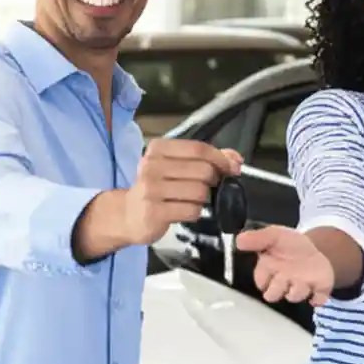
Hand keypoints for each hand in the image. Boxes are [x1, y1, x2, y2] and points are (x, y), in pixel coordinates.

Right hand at [121, 139, 241, 244]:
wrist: (127, 214)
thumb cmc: (156, 188)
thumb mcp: (175, 166)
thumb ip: (206, 159)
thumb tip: (236, 159)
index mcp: (158, 149)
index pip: (198, 149)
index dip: (220, 159)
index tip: (231, 168)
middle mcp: (152, 166)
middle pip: (202, 170)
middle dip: (214, 180)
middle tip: (210, 187)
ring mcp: (152, 190)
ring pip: (199, 191)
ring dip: (204, 198)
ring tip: (193, 199)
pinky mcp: (154, 212)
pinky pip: (192, 210)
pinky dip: (196, 212)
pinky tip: (186, 210)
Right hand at [237, 225, 335, 306]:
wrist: (315, 249)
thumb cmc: (290, 245)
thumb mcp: (274, 235)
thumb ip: (257, 238)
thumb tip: (238, 241)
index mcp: (269, 270)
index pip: (260, 281)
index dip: (264, 277)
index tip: (269, 266)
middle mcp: (282, 282)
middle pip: (273, 295)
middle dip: (278, 287)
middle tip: (285, 275)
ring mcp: (300, 287)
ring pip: (294, 296)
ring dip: (298, 288)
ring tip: (303, 276)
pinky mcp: (317, 290)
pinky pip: (318, 299)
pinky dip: (318, 297)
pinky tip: (317, 288)